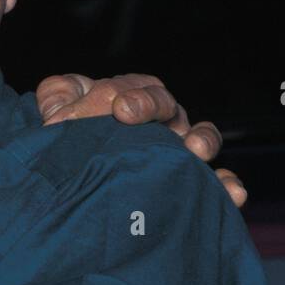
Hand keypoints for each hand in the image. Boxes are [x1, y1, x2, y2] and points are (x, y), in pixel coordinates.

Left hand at [35, 73, 246, 206]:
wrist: (60, 195)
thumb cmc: (58, 145)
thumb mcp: (53, 117)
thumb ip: (60, 96)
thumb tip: (72, 94)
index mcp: (130, 100)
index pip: (144, 89)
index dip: (136, 96)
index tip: (122, 109)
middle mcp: (157, 124)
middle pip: (171, 109)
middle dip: (157, 110)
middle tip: (135, 119)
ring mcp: (172, 156)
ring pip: (201, 141)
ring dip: (203, 142)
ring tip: (194, 151)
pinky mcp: (184, 188)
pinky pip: (215, 186)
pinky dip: (227, 187)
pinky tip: (232, 193)